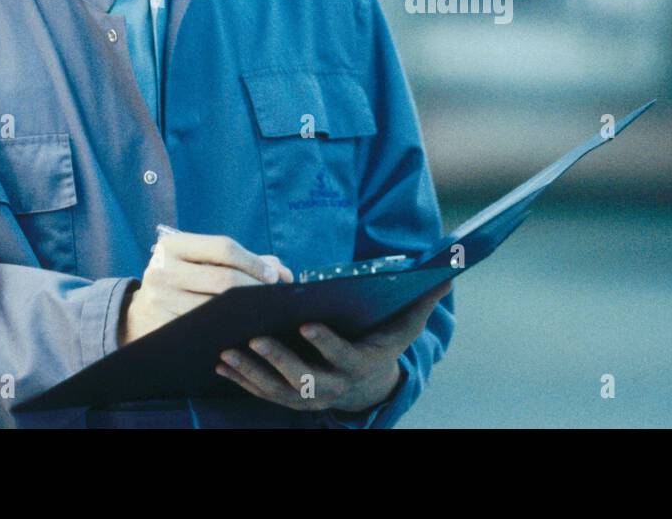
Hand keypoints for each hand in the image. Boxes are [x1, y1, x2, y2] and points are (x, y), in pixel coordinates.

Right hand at [118, 232, 292, 347]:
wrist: (142, 312)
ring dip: (245, 311)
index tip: (273, 277)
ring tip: (263, 313)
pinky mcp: (162, 326)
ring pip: (216, 306)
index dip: (254, 262)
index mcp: (173, 245)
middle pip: (223, 278)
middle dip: (255, 288)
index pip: (224, 248)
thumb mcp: (206, 261)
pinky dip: (228, 328)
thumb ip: (247, 261)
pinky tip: (242, 328)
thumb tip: (284, 274)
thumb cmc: (188, 279)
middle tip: (273, 298)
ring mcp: (159, 299)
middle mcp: (162, 269)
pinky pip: (205, 328)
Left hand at [215, 279, 452, 413]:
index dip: (325, 342)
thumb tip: (449, 271)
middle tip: (256, 338)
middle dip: (278, 360)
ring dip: (251, 373)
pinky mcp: (290, 400)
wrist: (370, 386)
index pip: (342, 355)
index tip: (306, 323)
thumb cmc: (384, 344)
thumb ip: (423, 300)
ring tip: (228, 353)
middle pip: (303, 378)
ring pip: (276, 389)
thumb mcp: (406, 325)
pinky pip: (262, 393)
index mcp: (359, 363)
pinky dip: (241, 381)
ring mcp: (309, 397)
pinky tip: (222, 364)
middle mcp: (333, 386)